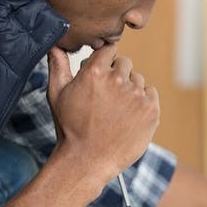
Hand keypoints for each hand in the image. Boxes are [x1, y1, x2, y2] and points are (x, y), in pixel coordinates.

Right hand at [46, 46, 159, 193]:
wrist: (87, 161)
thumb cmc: (69, 128)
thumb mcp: (56, 94)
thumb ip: (58, 65)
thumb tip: (55, 45)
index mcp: (95, 71)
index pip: (109, 49)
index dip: (105, 60)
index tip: (102, 72)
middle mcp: (118, 79)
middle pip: (125, 64)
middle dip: (116, 75)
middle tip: (106, 98)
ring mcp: (136, 95)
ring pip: (138, 80)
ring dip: (130, 89)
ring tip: (116, 111)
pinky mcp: (151, 110)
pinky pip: (150, 94)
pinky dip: (142, 102)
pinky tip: (128, 116)